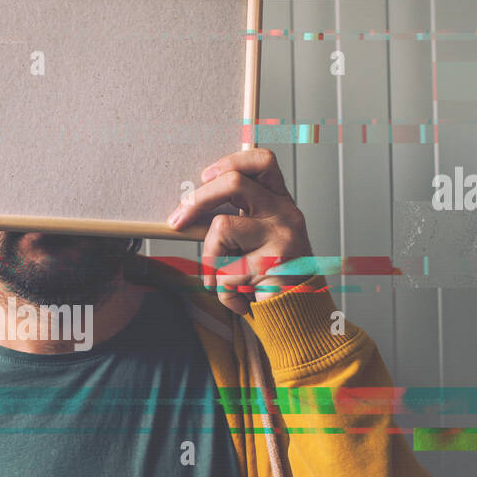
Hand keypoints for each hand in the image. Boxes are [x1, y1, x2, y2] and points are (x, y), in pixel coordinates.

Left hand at [166, 148, 313, 313]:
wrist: (298, 315)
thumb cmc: (270, 278)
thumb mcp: (254, 240)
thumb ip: (233, 219)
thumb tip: (189, 209)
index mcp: (280, 202)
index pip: (262, 161)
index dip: (229, 162)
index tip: (204, 177)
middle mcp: (285, 213)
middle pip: (234, 182)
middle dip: (196, 200)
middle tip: (177, 221)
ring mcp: (281, 236)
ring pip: (220, 227)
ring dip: (211, 258)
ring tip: (226, 279)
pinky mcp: (272, 263)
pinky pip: (223, 271)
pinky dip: (222, 291)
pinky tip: (241, 298)